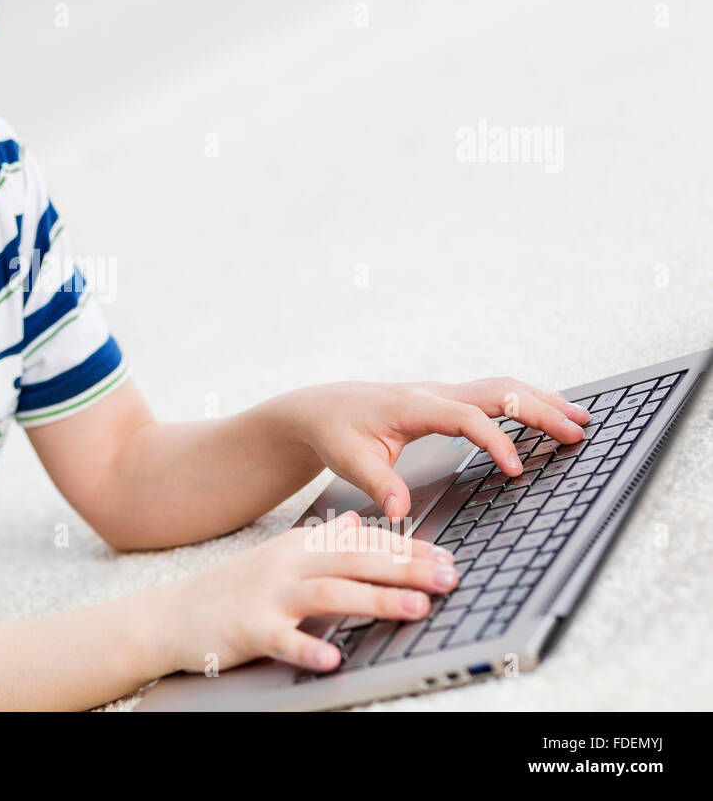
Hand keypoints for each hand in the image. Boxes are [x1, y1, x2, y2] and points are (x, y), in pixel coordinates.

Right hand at [157, 510, 459, 674]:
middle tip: (449, 577)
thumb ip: (322, 541)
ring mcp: (268, 597)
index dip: (407, 549)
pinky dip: (309, 647)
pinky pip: (284, 639)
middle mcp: (287, 565)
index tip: (448, 557)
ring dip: (374, 600)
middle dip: (406, 568)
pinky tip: (335, 658)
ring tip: (416, 608)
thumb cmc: (234, 589)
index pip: (362, 542)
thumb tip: (358, 522)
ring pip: (329, 594)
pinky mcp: (249, 630)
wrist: (172, 615)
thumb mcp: (280, 556)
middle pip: (354, 561)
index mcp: (300, 547)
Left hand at [283, 376, 591, 523]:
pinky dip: (525, 401)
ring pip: (500, 388)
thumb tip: (399, 512)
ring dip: (541, 401)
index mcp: (413, 406)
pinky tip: (547, 413)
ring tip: (580, 419)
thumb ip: (378, 485)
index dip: (496, 441)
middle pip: (497, 393)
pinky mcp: (446, 399)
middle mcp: (433, 393)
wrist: (320, 408)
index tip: (517, 470)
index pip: (466, 417)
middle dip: (540, 411)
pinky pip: (493, 394)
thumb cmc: (336, 432)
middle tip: (577, 432)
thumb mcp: (350, 462)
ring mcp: (442, 393)